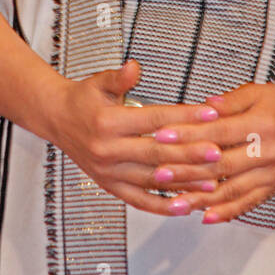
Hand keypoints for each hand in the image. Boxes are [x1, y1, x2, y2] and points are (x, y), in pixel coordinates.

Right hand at [49, 58, 228, 215]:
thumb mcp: (98, 82)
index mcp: (108, 122)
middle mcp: (107, 150)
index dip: (183, 116)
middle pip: (156, 154)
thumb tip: (133, 67)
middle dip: (190, 154)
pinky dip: (163, 206)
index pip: (153, 120)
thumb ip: (119, 77)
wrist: (56, 119)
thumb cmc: (83, 99)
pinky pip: (140, 201)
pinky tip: (186, 207)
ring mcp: (109, 172)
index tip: (210, 114)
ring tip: (212, 182)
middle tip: (218, 152)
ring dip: (183, 183)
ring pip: (152, 181)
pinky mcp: (110, 187)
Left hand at [148, 79, 274, 222]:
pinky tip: (204, 216)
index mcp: (262, 124)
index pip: (218, 133)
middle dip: (187, 171)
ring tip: (174, 203)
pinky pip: (248, 203)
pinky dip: (226, 212)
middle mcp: (269, 152)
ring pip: (232, 190)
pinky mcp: (274, 186)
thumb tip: (201, 108)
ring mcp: (273, 173)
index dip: (188, 135)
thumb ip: (227, 102)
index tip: (161, 136)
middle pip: (221, 165)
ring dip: (201, 199)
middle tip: (158, 174)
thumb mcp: (254, 92)